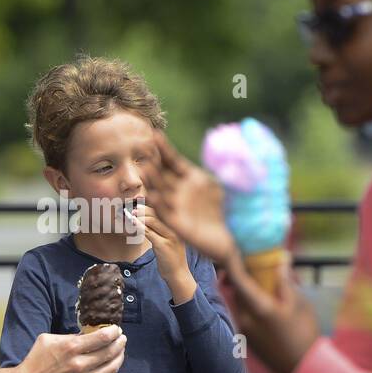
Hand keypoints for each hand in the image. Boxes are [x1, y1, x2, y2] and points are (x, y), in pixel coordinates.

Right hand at [14, 326, 124, 372]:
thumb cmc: (34, 362)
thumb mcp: (47, 340)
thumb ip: (68, 336)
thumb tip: (86, 335)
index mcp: (70, 347)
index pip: (102, 337)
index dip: (113, 332)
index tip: (116, 330)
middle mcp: (79, 364)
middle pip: (110, 352)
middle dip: (120, 343)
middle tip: (122, 339)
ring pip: (112, 368)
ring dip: (120, 358)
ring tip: (120, 352)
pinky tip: (111, 367)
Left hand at [129, 202, 195, 303]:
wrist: (178, 274)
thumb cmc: (171, 257)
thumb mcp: (169, 239)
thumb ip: (161, 229)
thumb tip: (145, 219)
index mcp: (179, 225)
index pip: (164, 209)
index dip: (151, 204)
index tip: (140, 204)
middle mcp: (176, 228)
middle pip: (158, 212)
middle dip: (144, 209)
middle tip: (133, 209)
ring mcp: (171, 236)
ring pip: (153, 220)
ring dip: (140, 216)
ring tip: (131, 215)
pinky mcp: (163, 245)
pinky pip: (149, 232)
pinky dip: (139, 227)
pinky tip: (133, 224)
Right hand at [142, 130, 237, 268]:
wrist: (227, 239)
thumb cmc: (222, 211)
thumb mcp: (216, 186)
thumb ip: (209, 171)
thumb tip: (206, 154)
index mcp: (189, 179)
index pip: (173, 161)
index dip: (164, 149)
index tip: (154, 134)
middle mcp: (179, 191)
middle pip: (163, 175)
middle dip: (154, 164)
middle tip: (144, 151)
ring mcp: (176, 207)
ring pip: (160, 192)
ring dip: (152, 181)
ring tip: (145, 169)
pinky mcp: (176, 225)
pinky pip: (164, 213)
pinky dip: (158, 204)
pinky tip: (152, 195)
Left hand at [220, 256, 319, 372]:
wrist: (302, 369)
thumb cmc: (304, 334)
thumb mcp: (298, 304)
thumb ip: (285, 281)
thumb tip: (280, 260)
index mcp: (257, 308)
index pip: (237, 278)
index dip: (234, 261)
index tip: (236, 249)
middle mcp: (245, 318)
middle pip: (237, 289)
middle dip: (244, 275)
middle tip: (256, 264)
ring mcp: (244, 329)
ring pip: (240, 301)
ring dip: (249, 290)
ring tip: (268, 285)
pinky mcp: (248, 338)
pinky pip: (245, 313)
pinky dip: (251, 304)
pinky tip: (269, 304)